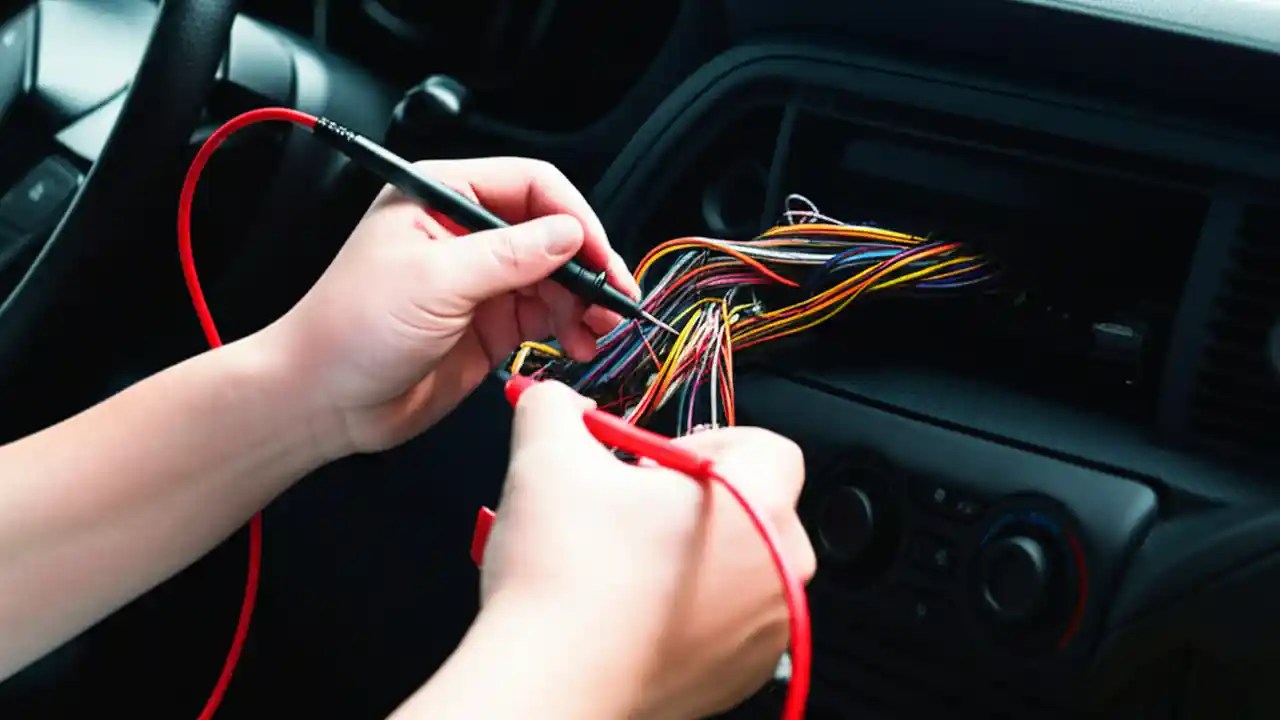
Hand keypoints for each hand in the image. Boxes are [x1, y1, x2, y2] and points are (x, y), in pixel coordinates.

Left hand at [265, 157, 639, 454]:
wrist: (323, 402)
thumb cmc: (350, 330)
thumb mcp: (434, 282)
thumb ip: (508, 256)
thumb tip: (569, 234)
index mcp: (442, 196)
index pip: (529, 185)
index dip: (572, 216)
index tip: (597, 254)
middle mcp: (466, 233)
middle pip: (551, 232)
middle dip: (587, 265)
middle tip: (614, 297)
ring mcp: (481, 281)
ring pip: (556, 277)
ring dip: (585, 301)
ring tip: (600, 329)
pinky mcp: (491, 325)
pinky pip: (546, 317)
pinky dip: (571, 328)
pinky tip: (580, 343)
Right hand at [479, 382, 815, 718]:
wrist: (546, 686)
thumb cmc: (561, 579)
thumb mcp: (547, 453)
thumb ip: (557, 404)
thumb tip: (555, 399)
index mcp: (756, 502)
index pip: (766, 445)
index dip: (704, 443)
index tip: (655, 465)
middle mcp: (779, 569)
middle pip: (754, 505)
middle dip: (695, 499)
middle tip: (631, 510)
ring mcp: (764, 632)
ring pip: (740, 566)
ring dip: (693, 555)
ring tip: (625, 563)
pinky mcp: (739, 678)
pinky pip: (727, 623)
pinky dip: (690, 610)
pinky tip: (630, 611)